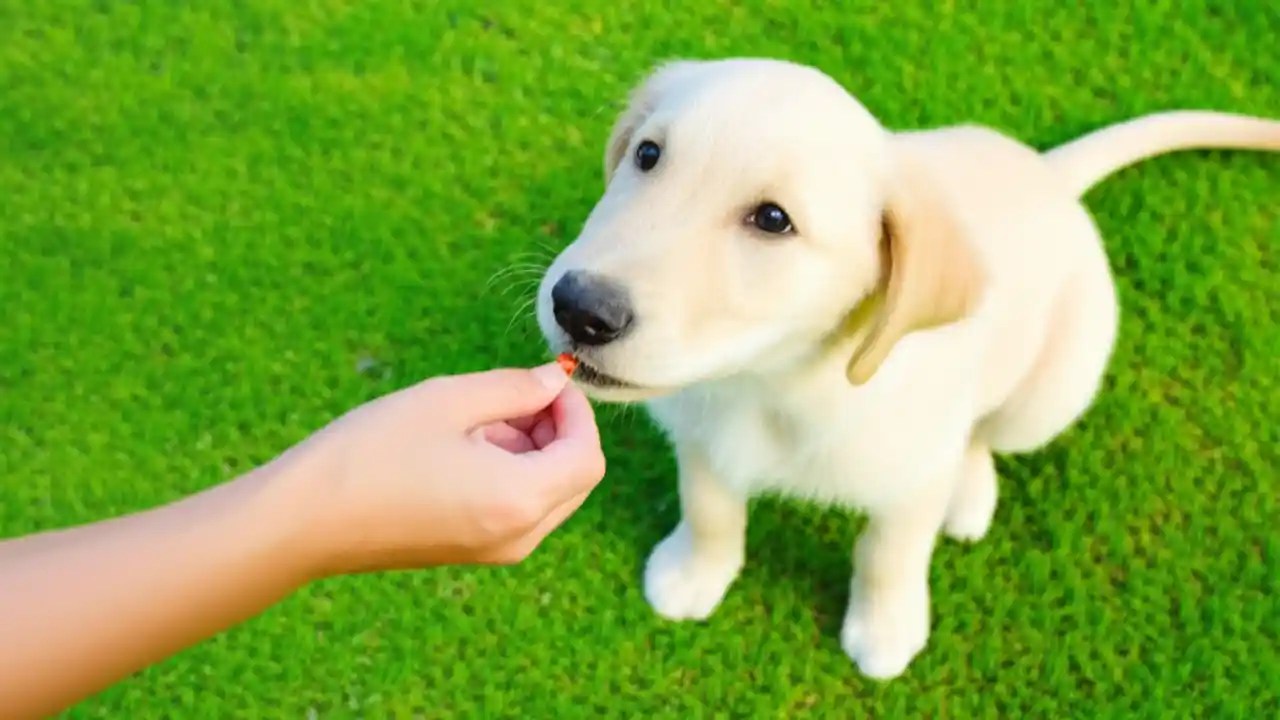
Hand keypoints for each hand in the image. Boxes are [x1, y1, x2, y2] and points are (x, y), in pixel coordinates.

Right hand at [275, 362, 606, 576]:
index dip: (577, 411)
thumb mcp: (447, 401)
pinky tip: (462, 446)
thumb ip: (515, 388)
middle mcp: (519, 536)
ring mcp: (496, 551)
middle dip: (558, 430)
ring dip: (533, 449)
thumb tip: (555, 381)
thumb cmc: (371, 452)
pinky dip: (511, 472)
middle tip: (511, 394)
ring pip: (548, 492)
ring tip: (475, 418)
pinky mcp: (472, 552)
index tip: (545, 380)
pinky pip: (518, 508)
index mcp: (520, 500)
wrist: (302, 521)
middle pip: (575, 477)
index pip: (587, 455)